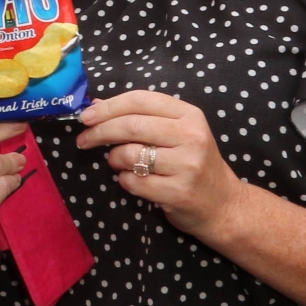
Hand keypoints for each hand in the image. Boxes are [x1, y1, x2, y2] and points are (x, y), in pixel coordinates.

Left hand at [76, 92, 242, 239]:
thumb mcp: (175, 132)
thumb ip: (140, 116)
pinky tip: (135, 181)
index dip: (107, 107)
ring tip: (120, 163)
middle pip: (130, 126)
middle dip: (99, 132)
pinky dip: (125, 181)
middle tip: (83, 140)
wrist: (222, 204)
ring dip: (114, 160)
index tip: (85, 116)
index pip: (140, 100)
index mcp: (189, 115)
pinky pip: (133, 182)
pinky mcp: (179, 192)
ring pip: (129, 154)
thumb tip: (95, 104)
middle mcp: (191, 137)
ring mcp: (187, 165)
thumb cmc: (191, 163)